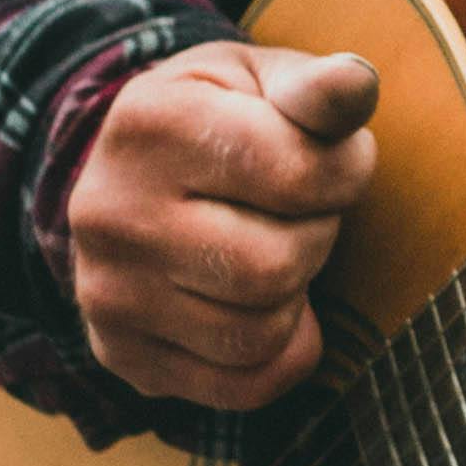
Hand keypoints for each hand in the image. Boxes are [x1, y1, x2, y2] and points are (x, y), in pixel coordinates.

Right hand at [67, 43, 378, 411]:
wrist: (134, 170)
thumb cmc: (221, 116)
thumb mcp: (262, 80)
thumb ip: (316, 87)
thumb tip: (357, 83)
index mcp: (149, 123)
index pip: (296, 174)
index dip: (346, 170)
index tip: (338, 159)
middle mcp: (111, 213)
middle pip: (275, 266)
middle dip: (317, 235)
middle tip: (299, 209)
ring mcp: (108, 293)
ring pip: (259, 334)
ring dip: (296, 293)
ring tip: (273, 245)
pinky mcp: (122, 354)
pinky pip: (242, 385)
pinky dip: (280, 351)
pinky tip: (265, 303)